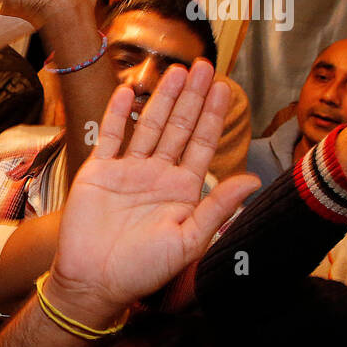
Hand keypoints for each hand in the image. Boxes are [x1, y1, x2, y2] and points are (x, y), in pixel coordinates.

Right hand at [49, 60, 260, 321]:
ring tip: (175, 71)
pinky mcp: (99, 172)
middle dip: (192, 97)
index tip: (223, 87)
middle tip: (203, 66)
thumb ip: (217, 207)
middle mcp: (157, 175)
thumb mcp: (189, 241)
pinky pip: (110, 137)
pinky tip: (127, 92)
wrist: (94, 281)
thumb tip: (253, 179)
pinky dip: (117, 114)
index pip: (202, 144)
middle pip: (179, 127)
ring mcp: (128, 171)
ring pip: (149, 126)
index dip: (212, 115)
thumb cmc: (143, 269)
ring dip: (162, 98)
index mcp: (182, 191)